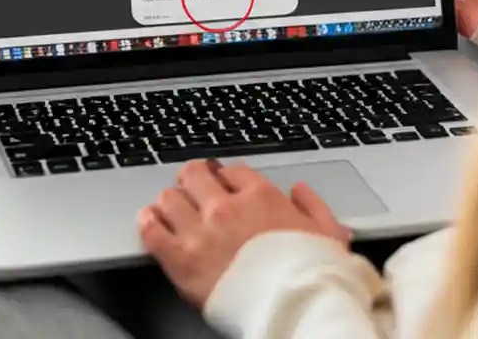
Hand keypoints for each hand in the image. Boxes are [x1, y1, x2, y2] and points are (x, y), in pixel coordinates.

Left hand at [139, 160, 351, 306]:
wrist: (291, 307)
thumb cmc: (311, 274)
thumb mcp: (328, 232)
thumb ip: (313, 206)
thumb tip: (300, 191)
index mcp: (261, 196)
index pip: (232, 171)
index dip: (226, 177)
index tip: (224, 184)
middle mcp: (226, 207)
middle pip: (194, 174)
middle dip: (193, 179)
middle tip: (192, 187)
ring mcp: (200, 232)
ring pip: (169, 198)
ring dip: (171, 201)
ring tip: (172, 207)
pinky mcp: (180, 260)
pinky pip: (152, 230)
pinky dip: (148, 223)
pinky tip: (150, 221)